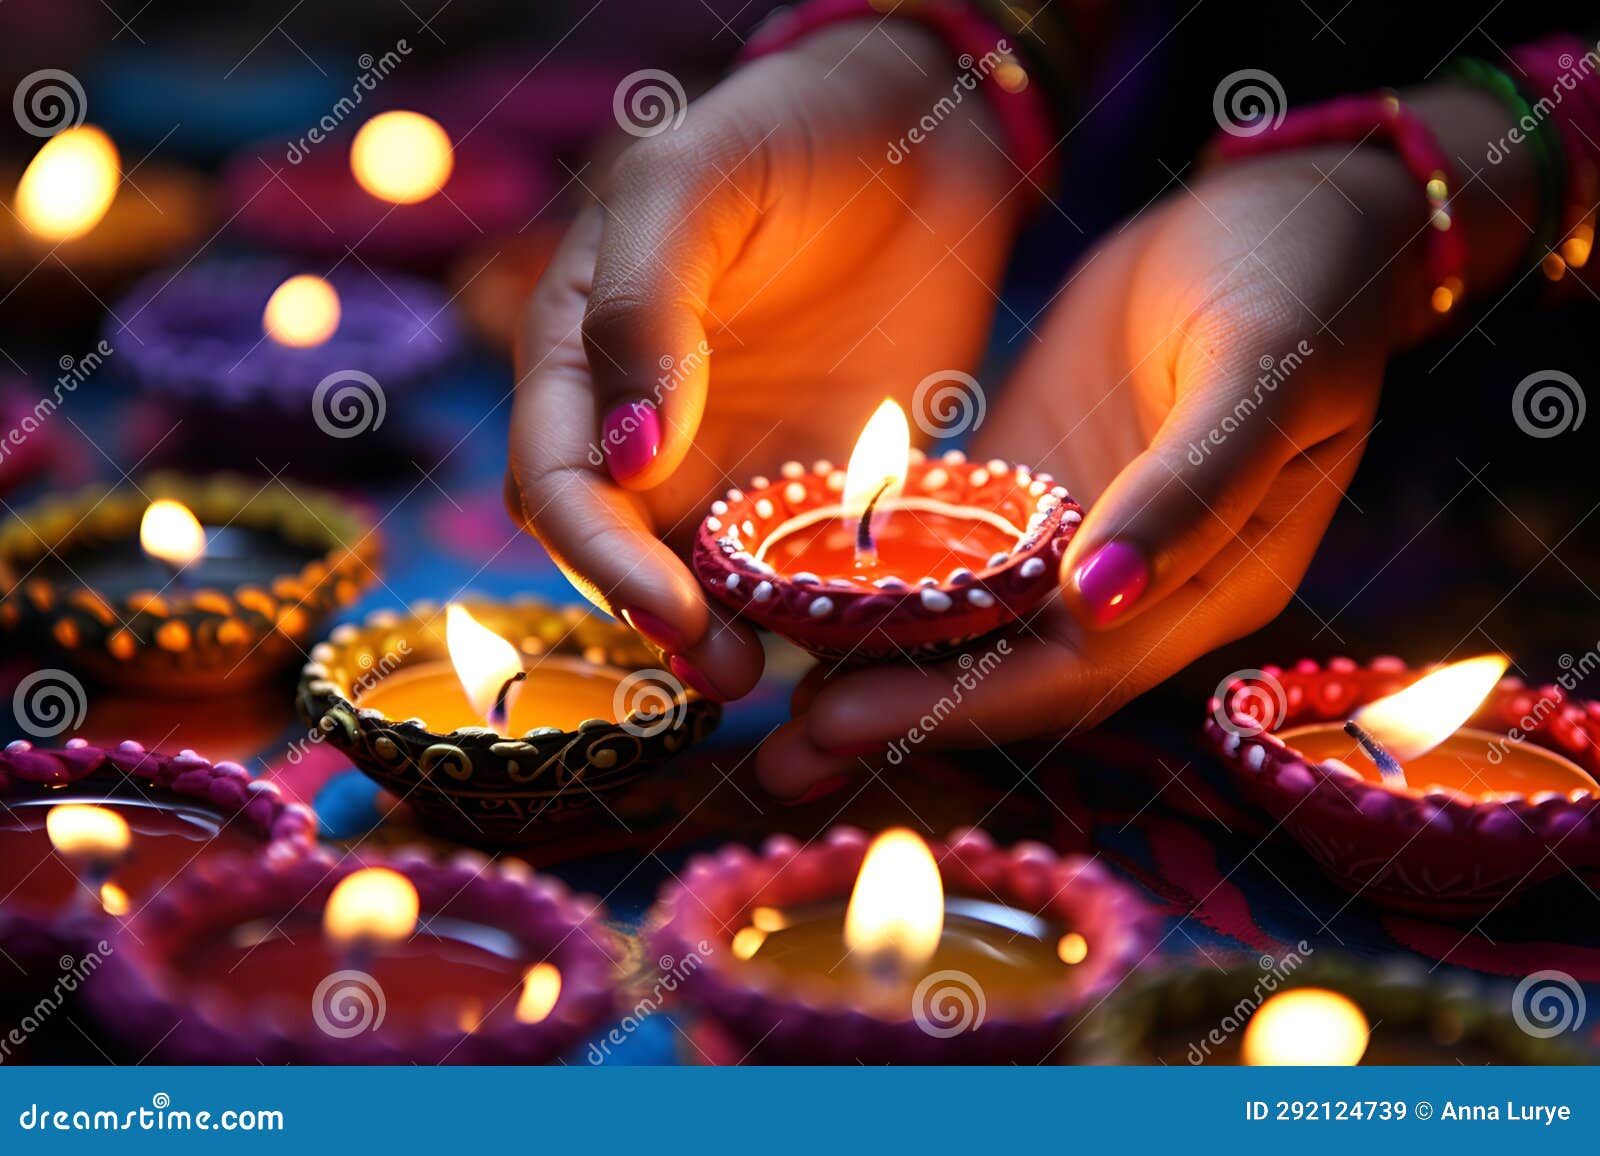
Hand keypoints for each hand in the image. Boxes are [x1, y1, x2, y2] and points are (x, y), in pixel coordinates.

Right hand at [507, 23, 1025, 700]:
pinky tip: (852, 634)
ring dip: (733, 636)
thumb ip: (642, 307)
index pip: (560, 487)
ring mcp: (733, 462)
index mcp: (580, 362)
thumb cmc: (784, 133)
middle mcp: (645, 431)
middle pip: (622, 556)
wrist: (916, 129)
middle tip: (730, 669)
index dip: (602, 557)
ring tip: (779, 674)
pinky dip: (814, 606)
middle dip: (662, 621)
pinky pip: (802, 564)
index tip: (667, 605)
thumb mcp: (693, 185)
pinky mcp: (817, 481)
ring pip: (707, 580)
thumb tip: (626, 460)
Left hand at [757, 143, 1436, 798]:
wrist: (1286, 213)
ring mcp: (1075, 543)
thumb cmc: (1299, 282)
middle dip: (894, 710)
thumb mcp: (1264, 370)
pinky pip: (949, 554)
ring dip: (875, 669)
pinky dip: (882, 589)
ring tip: (771, 712)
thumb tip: (1099, 602)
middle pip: (1006, 671)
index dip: (960, 703)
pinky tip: (798, 605)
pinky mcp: (1031, 492)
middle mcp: (1137, 590)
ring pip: (969, 628)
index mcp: (1209, 584)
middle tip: (780, 756)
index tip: (843, 718)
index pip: (1073, 672)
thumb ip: (1194, 488)